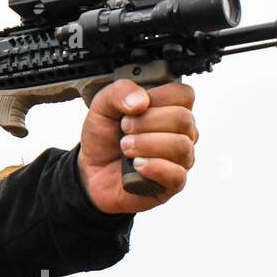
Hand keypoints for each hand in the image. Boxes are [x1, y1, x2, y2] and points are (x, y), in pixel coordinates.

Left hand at [77, 79, 197, 214]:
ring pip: (181, 146)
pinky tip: (136, 165)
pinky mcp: (173, 184)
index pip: (184, 94)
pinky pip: (176, 175)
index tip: (133, 107)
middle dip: (146, 122)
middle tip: (124, 129)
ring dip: (146, 144)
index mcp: (171, 109)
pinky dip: (153, 167)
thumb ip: (118, 92)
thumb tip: (141, 101)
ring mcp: (181, 159)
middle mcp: (182, 133)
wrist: (92, 171)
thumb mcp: (102, 106)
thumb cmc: (104, 137)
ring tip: (125, 148)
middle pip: (183, 119)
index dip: (158, 97)